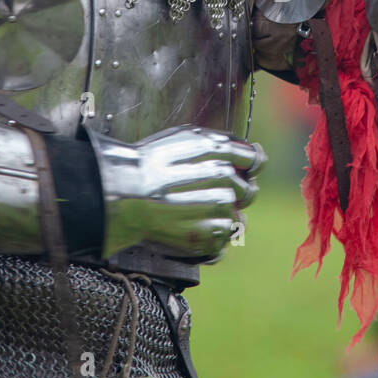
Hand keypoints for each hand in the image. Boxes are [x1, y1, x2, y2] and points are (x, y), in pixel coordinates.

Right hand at [92, 125, 263, 260]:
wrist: (124, 194)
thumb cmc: (147, 164)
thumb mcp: (183, 137)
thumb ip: (219, 143)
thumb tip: (248, 152)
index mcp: (220, 152)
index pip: (254, 160)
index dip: (250, 167)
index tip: (245, 173)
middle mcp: (225, 179)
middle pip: (248, 192)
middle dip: (234, 195)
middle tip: (206, 198)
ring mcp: (219, 209)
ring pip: (237, 217)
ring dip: (220, 218)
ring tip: (191, 216)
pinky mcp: (211, 235)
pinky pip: (223, 240)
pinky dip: (210, 238)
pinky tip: (190, 230)